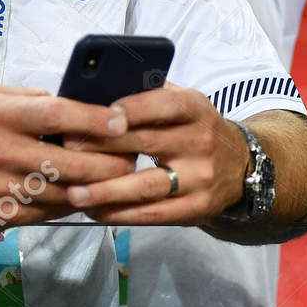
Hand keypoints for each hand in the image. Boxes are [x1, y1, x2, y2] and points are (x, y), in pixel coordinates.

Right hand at [0, 86, 134, 228]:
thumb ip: (30, 100)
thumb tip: (74, 103)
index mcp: (1, 118)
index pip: (57, 116)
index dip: (95, 120)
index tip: (121, 122)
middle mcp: (3, 154)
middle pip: (73, 164)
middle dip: (111, 164)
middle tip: (132, 159)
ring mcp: (2, 189)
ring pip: (67, 194)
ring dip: (98, 189)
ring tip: (118, 180)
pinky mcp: (0, 216)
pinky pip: (50, 214)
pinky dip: (72, 205)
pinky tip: (86, 197)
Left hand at [65, 83, 249, 223]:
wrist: (240, 165)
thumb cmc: (194, 129)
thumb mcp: (182, 103)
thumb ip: (147, 95)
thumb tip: (94, 92)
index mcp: (196, 109)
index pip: (165, 105)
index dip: (134, 109)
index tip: (98, 114)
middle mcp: (202, 142)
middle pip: (147, 145)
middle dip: (103, 149)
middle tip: (66, 152)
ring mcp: (201, 178)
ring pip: (148, 186)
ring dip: (108, 191)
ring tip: (75, 194)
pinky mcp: (197, 207)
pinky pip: (155, 213)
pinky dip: (122, 214)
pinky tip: (97, 211)